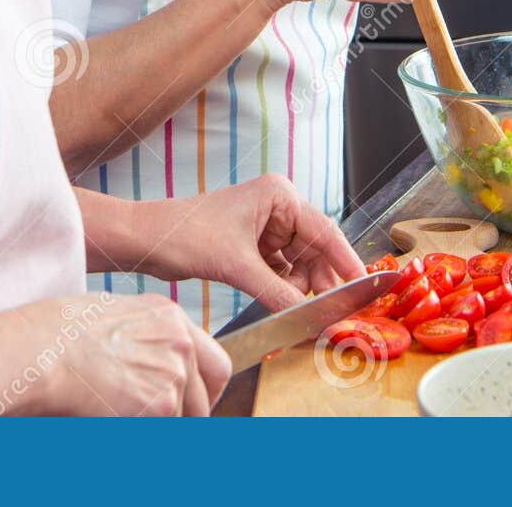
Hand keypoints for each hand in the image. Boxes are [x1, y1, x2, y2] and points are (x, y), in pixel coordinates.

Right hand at [0, 292, 228, 416]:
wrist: (40, 351)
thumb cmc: (56, 336)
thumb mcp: (111, 318)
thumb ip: (144, 340)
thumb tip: (149, 368)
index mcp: (169, 317)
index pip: (216, 364)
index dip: (206, 392)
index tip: (194, 407)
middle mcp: (180, 343)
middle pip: (206, 399)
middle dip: (188, 417)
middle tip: (158, 423)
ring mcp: (175, 374)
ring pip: (182, 420)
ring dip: (157, 426)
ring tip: (119, 417)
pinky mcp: (161, 405)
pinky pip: (165, 432)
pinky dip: (143, 434)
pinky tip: (114, 422)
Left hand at [143, 175, 364, 309]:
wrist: (146, 240)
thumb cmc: (184, 235)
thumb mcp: (237, 266)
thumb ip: (279, 293)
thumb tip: (311, 317)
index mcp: (279, 195)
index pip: (325, 231)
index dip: (346, 262)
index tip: (365, 288)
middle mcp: (278, 208)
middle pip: (315, 252)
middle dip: (320, 283)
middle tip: (331, 315)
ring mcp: (267, 228)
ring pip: (300, 266)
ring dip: (300, 290)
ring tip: (298, 313)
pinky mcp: (254, 248)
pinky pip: (282, 273)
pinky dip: (285, 291)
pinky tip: (284, 306)